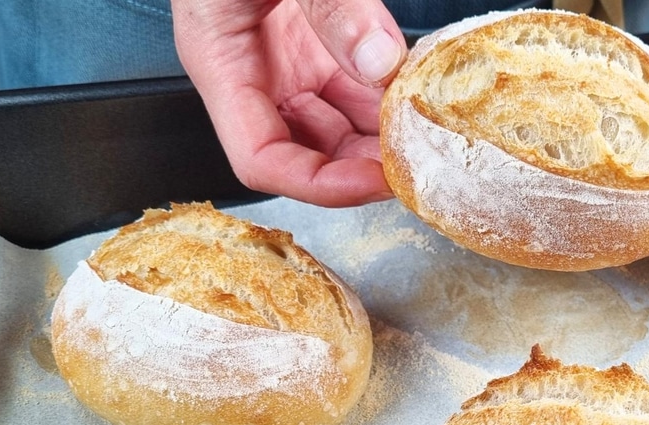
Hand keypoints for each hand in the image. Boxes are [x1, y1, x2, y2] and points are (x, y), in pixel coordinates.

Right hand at [173, 0, 406, 206]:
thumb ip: (329, 4)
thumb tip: (379, 61)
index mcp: (220, 59)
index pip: (261, 158)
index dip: (320, 184)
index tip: (378, 180)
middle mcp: (254, 70)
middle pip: (308, 151)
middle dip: (363, 165)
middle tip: (421, 161)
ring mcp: (289, 59)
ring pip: (339, 124)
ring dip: (382, 135)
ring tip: (428, 133)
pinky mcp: (319, 42)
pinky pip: (356, 86)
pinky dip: (389, 95)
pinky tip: (421, 93)